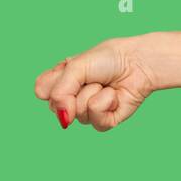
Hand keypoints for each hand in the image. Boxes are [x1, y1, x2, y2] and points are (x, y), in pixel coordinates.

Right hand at [33, 35, 157, 131]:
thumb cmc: (108, 59)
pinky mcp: (104, 121)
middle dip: (75, 87)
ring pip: (78, 113)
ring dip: (93, 93)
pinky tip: (114, 95)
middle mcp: (71, 98)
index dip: (55, 82)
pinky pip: (96, 120)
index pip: (42, 91)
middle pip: (57, 105)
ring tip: (105, 85)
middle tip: (92, 77)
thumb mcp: (75, 67)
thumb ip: (60, 93)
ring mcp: (87, 111)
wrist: (138, 62)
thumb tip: (63, 120)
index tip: (70, 68)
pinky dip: (105, 103)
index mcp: (61, 82)